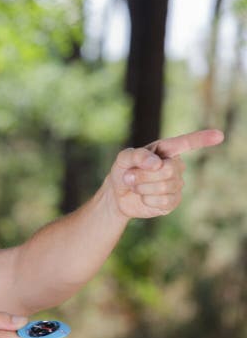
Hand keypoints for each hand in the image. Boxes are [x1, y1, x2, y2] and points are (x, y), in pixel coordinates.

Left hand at [106, 129, 223, 218]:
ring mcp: (176, 184)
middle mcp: (176, 165)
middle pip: (168, 170)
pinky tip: (144, 197)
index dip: (202, 139)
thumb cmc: (124, 171)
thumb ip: (137, 155)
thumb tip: (157, 163)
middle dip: (143, 175)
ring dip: (142, 187)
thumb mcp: (123, 159)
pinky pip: (164, 201)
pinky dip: (147, 200)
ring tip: (135, 186)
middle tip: (129, 177)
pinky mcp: (173, 201)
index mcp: (166, 150)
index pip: (186, 143)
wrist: (117, 195)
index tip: (219, 136)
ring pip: (164, 187)